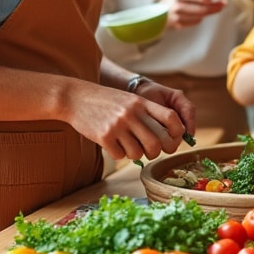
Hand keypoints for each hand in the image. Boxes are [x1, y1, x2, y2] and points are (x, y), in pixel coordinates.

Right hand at [63, 83, 188, 161]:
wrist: (75, 97)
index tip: (172, 138)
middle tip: (150, 151)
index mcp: (142, 102)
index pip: (172, 118)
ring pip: (139, 153)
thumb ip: (148, 113)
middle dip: (157, 151)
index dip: (177, 132)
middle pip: (158, 142)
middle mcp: (132, 113)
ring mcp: (118, 125)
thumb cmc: (106, 101)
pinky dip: (118, 154)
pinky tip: (112, 144)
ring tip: (127, 146)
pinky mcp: (104, 137)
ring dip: (135, 154)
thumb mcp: (130, 100)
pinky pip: (120, 155)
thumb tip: (169, 137)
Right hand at [161, 0, 226, 28]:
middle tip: (223, 4)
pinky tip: (199, 16)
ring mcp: (177, 17)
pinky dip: (199, 19)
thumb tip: (212, 0)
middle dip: (213, 6)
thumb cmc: (171, 4)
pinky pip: (195, 22)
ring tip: (216, 9)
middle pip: (199, 8)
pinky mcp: (178, 26)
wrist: (156, 16)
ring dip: (209, 12)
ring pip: (199, 16)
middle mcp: (176, 6)